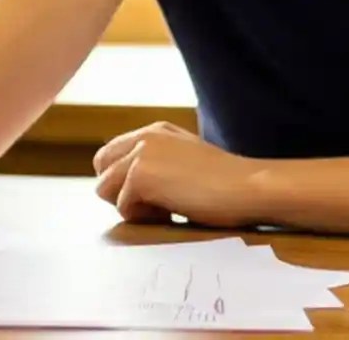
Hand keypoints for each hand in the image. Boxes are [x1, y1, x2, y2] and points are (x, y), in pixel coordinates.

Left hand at [92, 122, 266, 227]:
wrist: (247, 187)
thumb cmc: (227, 183)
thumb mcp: (186, 162)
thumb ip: (158, 164)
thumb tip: (129, 188)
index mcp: (155, 131)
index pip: (112, 154)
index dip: (122, 180)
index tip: (150, 196)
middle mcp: (144, 137)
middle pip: (101, 167)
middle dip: (117, 191)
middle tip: (151, 205)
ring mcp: (140, 154)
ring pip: (105, 188)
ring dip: (130, 205)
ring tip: (164, 209)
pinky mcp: (140, 175)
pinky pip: (123, 207)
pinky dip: (144, 217)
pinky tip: (171, 213)